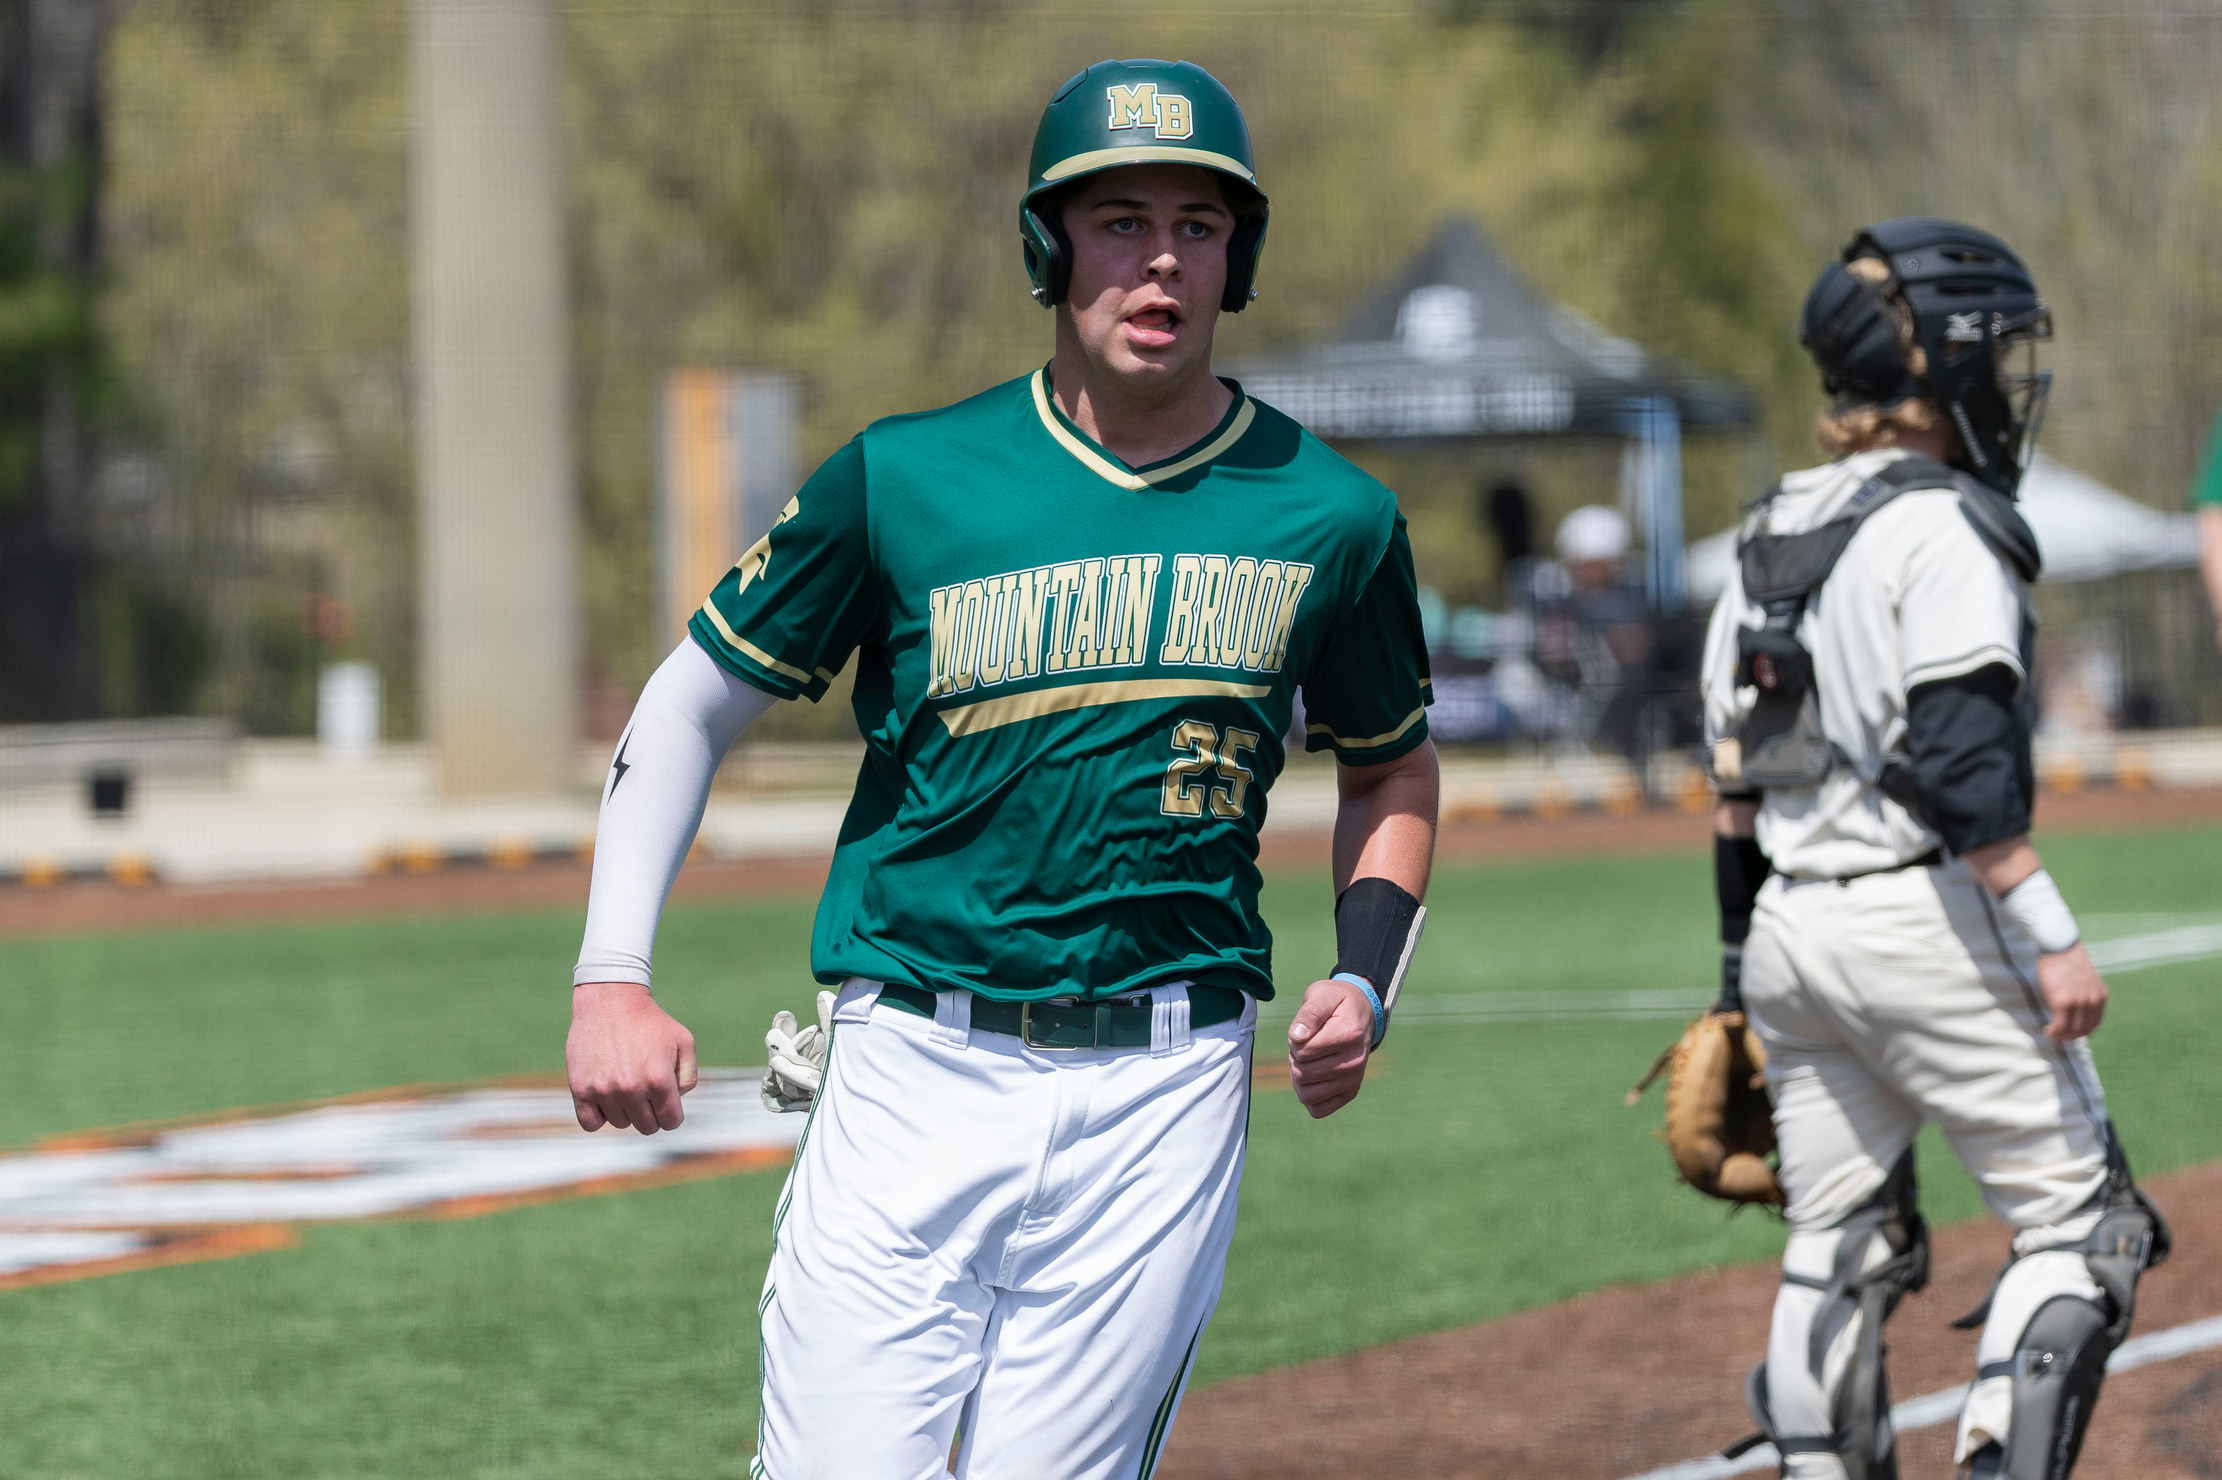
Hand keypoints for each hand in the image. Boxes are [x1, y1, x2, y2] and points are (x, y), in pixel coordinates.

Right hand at [567, 981, 698, 1133]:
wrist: (610, 1000)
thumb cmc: (650, 1021)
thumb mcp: (683, 1041)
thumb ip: (689, 1076)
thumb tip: (676, 1102)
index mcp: (659, 1079)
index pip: (671, 1121)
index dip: (673, 1114)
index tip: (667, 1103)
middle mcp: (631, 1088)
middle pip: (647, 1127)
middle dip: (651, 1113)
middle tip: (646, 1091)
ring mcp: (604, 1090)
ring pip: (620, 1123)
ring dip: (625, 1110)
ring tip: (625, 1083)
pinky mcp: (580, 1088)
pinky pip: (591, 1124)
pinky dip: (599, 1116)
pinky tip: (605, 1097)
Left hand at [1287, 977, 1374, 1118]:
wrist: (1361, 1012)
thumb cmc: (1336, 1002)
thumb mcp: (1321, 995)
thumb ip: (1309, 1013)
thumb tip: (1296, 1037)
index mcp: (1349, 1035)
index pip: (1302, 1051)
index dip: (1295, 1040)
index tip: (1306, 1030)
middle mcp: (1355, 1062)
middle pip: (1301, 1074)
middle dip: (1296, 1058)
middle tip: (1308, 1044)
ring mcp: (1354, 1080)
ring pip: (1306, 1095)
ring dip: (1299, 1078)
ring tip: (1310, 1060)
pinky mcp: (1350, 1093)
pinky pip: (1317, 1110)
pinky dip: (1308, 1096)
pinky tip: (1313, 1077)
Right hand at [2036, 944, 2107, 1040]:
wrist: (2059, 946)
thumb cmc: (2067, 959)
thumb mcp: (2085, 978)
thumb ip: (2085, 991)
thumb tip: (2076, 1004)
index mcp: (2100, 996)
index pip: (2095, 1023)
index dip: (2083, 1031)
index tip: (2070, 1030)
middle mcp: (2092, 1001)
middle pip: (2085, 1029)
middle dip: (2071, 1036)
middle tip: (2059, 1035)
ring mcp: (2078, 1002)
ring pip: (2072, 1030)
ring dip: (2062, 1036)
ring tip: (2052, 1033)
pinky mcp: (2062, 1002)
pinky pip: (2060, 1025)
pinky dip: (2054, 1031)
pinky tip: (2047, 1030)